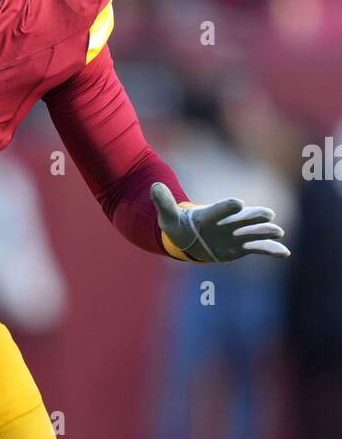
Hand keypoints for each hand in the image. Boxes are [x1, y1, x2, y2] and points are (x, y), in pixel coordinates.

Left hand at [151, 183, 289, 262]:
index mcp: (210, 214)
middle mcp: (227, 222)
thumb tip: (153, 186)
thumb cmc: (179, 225)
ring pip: (254, 232)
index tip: (237, 203)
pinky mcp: (241, 247)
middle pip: (243, 218)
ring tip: (278, 232)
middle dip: (254, 216)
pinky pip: (258, 249)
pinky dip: (271, 250)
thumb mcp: (168, 216)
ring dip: (265, 232)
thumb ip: (164, 203)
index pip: (219, 209)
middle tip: (268, 214)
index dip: (227, 207)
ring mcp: (236, 234)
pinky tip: (285, 252)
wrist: (188, 236)